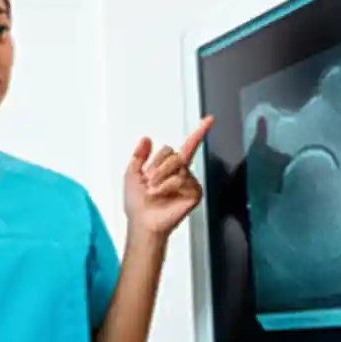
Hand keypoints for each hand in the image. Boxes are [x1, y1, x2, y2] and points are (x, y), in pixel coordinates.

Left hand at [123, 116, 213, 241]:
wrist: (142, 222)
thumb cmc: (137, 203)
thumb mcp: (131, 174)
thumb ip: (139, 155)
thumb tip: (146, 138)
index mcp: (170, 166)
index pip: (187, 146)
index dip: (199, 132)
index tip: (209, 120)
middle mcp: (183, 172)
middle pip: (174, 153)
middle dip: (157, 165)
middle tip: (149, 181)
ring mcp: (190, 183)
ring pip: (178, 165)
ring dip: (160, 176)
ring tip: (153, 190)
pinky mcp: (194, 193)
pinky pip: (182, 179)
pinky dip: (168, 186)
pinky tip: (163, 195)